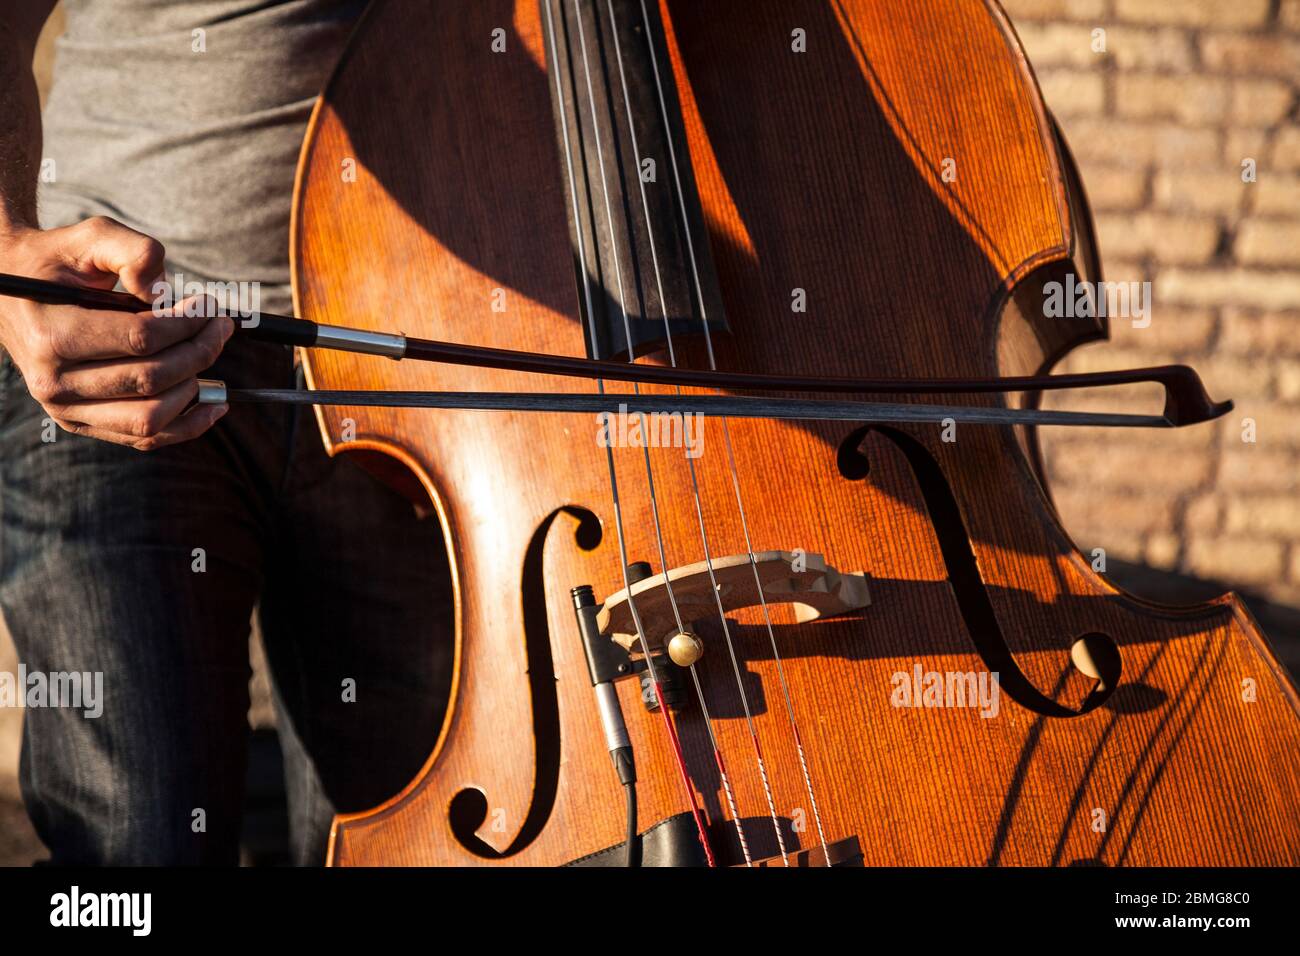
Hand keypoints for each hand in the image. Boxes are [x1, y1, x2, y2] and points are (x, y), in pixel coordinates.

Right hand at [0, 217, 232, 449]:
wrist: (13, 292)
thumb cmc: (58, 262)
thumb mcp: (91, 237)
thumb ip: (133, 251)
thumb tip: (166, 292)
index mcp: (51, 336)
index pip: (140, 339)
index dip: (187, 323)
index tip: (208, 305)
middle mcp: (54, 382)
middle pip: (151, 379)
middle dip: (199, 350)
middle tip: (219, 325)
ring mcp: (67, 410)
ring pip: (151, 416)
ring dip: (196, 386)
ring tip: (210, 350)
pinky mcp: (83, 424)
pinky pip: (145, 438)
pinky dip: (188, 425)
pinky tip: (214, 403)